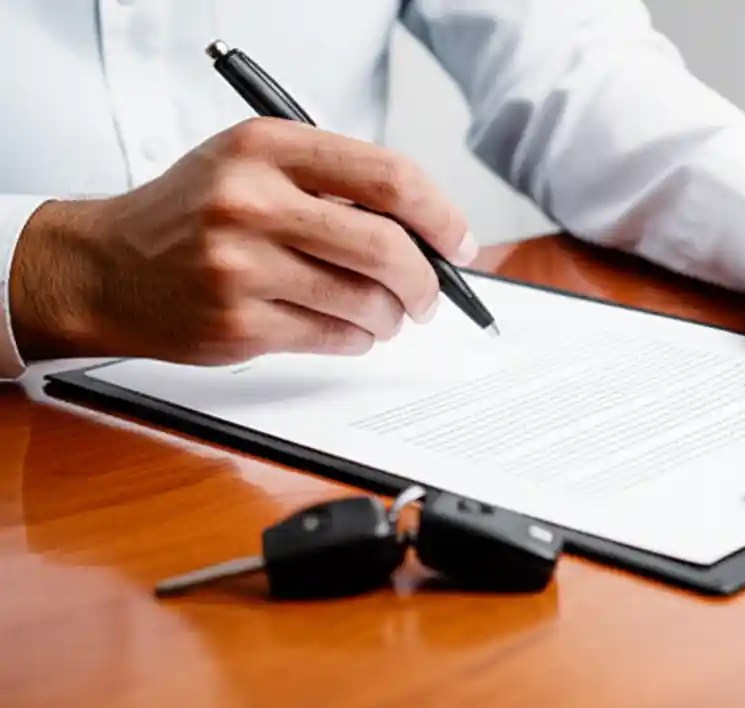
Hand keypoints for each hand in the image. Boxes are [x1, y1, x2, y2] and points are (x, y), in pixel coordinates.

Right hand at [12, 118, 473, 365]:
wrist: (102, 267)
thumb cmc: (191, 214)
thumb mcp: (252, 165)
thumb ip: (333, 181)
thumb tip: (427, 228)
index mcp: (266, 148)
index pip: (388, 177)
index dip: (441, 214)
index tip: (458, 241)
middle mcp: (252, 202)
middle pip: (386, 246)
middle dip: (426, 280)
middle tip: (432, 294)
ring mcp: (241, 267)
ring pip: (366, 301)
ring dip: (392, 316)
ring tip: (386, 313)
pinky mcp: (238, 324)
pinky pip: (335, 338)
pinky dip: (358, 338)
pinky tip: (348, 329)